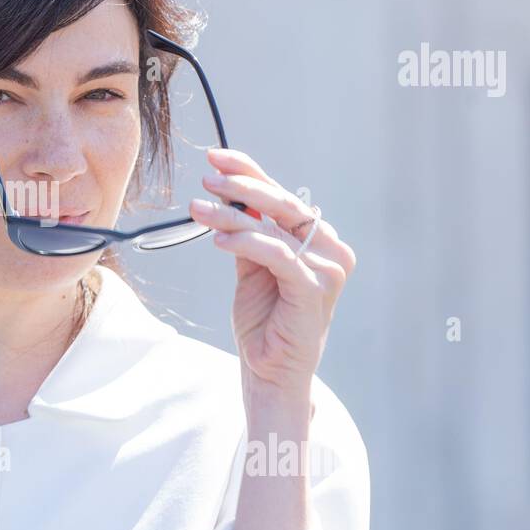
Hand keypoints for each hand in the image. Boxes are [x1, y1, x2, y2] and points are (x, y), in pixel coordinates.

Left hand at [188, 148, 356, 409]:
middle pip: (282, 203)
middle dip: (240, 186)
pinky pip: (276, 254)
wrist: (270, 371)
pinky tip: (217, 240)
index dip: (249, 172)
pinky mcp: (315, 288)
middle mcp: (331, 249)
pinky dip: (245, 242)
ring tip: (198, 208)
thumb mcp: (252, 266)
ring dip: (232, 214)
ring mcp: (328, 268)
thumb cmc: (264, 321)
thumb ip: (247, 231)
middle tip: (207, 178)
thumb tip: (227, 192)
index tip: (215, 157)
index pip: (282, 195)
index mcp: (318, 239)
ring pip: (276, 226)